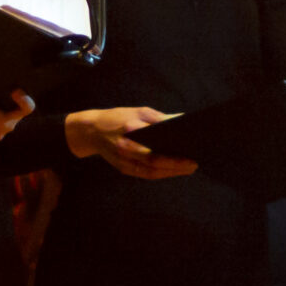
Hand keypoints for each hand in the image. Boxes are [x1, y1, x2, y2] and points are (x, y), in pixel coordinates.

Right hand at [64, 107, 196, 179]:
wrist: (91, 130)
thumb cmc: (117, 118)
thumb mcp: (138, 111)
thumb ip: (159, 118)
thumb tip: (182, 120)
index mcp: (129, 130)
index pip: (153, 146)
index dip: (172, 155)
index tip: (190, 154)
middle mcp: (124, 148)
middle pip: (153, 163)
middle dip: (175, 166)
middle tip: (194, 164)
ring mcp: (122, 161)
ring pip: (149, 172)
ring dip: (170, 172)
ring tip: (188, 168)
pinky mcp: (122, 168)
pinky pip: (144, 174)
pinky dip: (160, 173)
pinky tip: (172, 170)